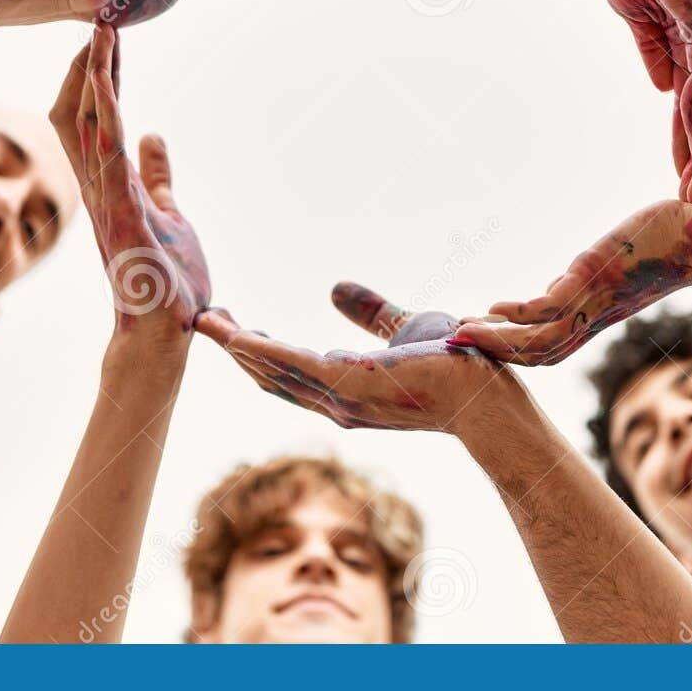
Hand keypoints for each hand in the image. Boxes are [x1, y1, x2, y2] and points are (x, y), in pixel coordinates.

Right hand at [49, 24, 210, 345]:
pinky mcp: (123, 217)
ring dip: (96, 81)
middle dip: (91, 67)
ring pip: (92, 128)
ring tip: (102, 34)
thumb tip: (154, 136)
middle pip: (84, 115)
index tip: (107, 36)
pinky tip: (109, 89)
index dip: (98, 78)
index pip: (96, 120)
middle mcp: (102, 188)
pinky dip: (107, 120)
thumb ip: (156, 175)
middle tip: (100, 17)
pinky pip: (110, 160)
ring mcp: (108, 202)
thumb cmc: (165, 278)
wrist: (164, 330)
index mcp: (112, 185)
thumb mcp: (167, 212)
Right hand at [194, 282, 515, 432]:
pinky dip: (262, 350)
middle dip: (234, 347)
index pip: (286, 372)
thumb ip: (369, 313)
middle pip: (268, 376)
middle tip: (204, 319)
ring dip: (237, 347)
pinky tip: (238, 333)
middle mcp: (335, 403)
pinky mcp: (352, 387)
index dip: (254, 349)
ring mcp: (340, 399)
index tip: (229, 323)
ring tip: (207, 321)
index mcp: (344, 391)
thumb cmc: (455, 365)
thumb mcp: (402, 328)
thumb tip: (334, 287)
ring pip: (273, 372)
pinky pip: (295, 366)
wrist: (488, 393)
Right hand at [447, 201, 691, 365]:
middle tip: (458, 343)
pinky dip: (518, 317)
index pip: (546, 346)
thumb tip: (555, 286)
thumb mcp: (614, 270)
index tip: (478, 341)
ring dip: (498, 341)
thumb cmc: (669, 247)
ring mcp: (593, 304)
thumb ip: (584, 281)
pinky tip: (495, 309)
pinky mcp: (596, 284)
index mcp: (594, 318)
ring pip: (538, 340)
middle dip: (494, 351)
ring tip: (464, 333)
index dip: (510, 349)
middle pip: (536, 352)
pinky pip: (551, 311)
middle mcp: (592, 319)